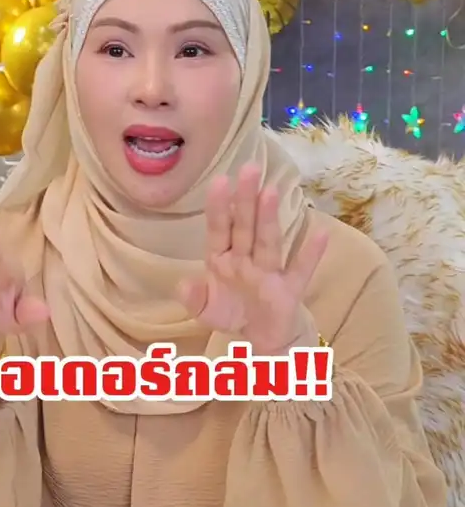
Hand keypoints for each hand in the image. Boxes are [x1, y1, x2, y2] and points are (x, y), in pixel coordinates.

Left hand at [178, 163, 327, 355]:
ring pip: (268, 242)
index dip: (218, 207)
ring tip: (271, 191)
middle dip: (246, 200)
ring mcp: (268, 273)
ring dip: (270, 219)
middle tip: (250, 168)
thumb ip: (193, 299)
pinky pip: (301, 271)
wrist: (258, 338)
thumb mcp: (205, 311)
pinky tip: (321, 233)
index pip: (219, 230)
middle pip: (245, 227)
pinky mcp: (289, 290)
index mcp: (222, 259)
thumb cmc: (231, 312)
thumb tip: (184, 284)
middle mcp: (245, 260)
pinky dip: (311, 254)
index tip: (220, 181)